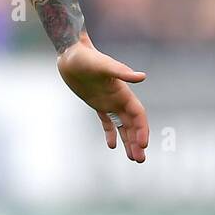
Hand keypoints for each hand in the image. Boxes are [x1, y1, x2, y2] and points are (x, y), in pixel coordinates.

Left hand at [57, 39, 148, 162]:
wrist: (71, 55)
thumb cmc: (87, 58)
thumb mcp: (104, 65)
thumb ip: (122, 72)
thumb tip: (142, 77)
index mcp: (123, 92)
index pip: (138, 115)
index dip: (142, 129)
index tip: (143, 144)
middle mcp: (119, 98)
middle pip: (133, 124)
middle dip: (137, 142)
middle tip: (140, 159)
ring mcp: (108, 102)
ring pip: (122, 126)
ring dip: (128, 141)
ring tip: (133, 158)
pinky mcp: (96, 103)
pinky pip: (107, 122)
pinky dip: (111, 133)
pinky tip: (112, 145)